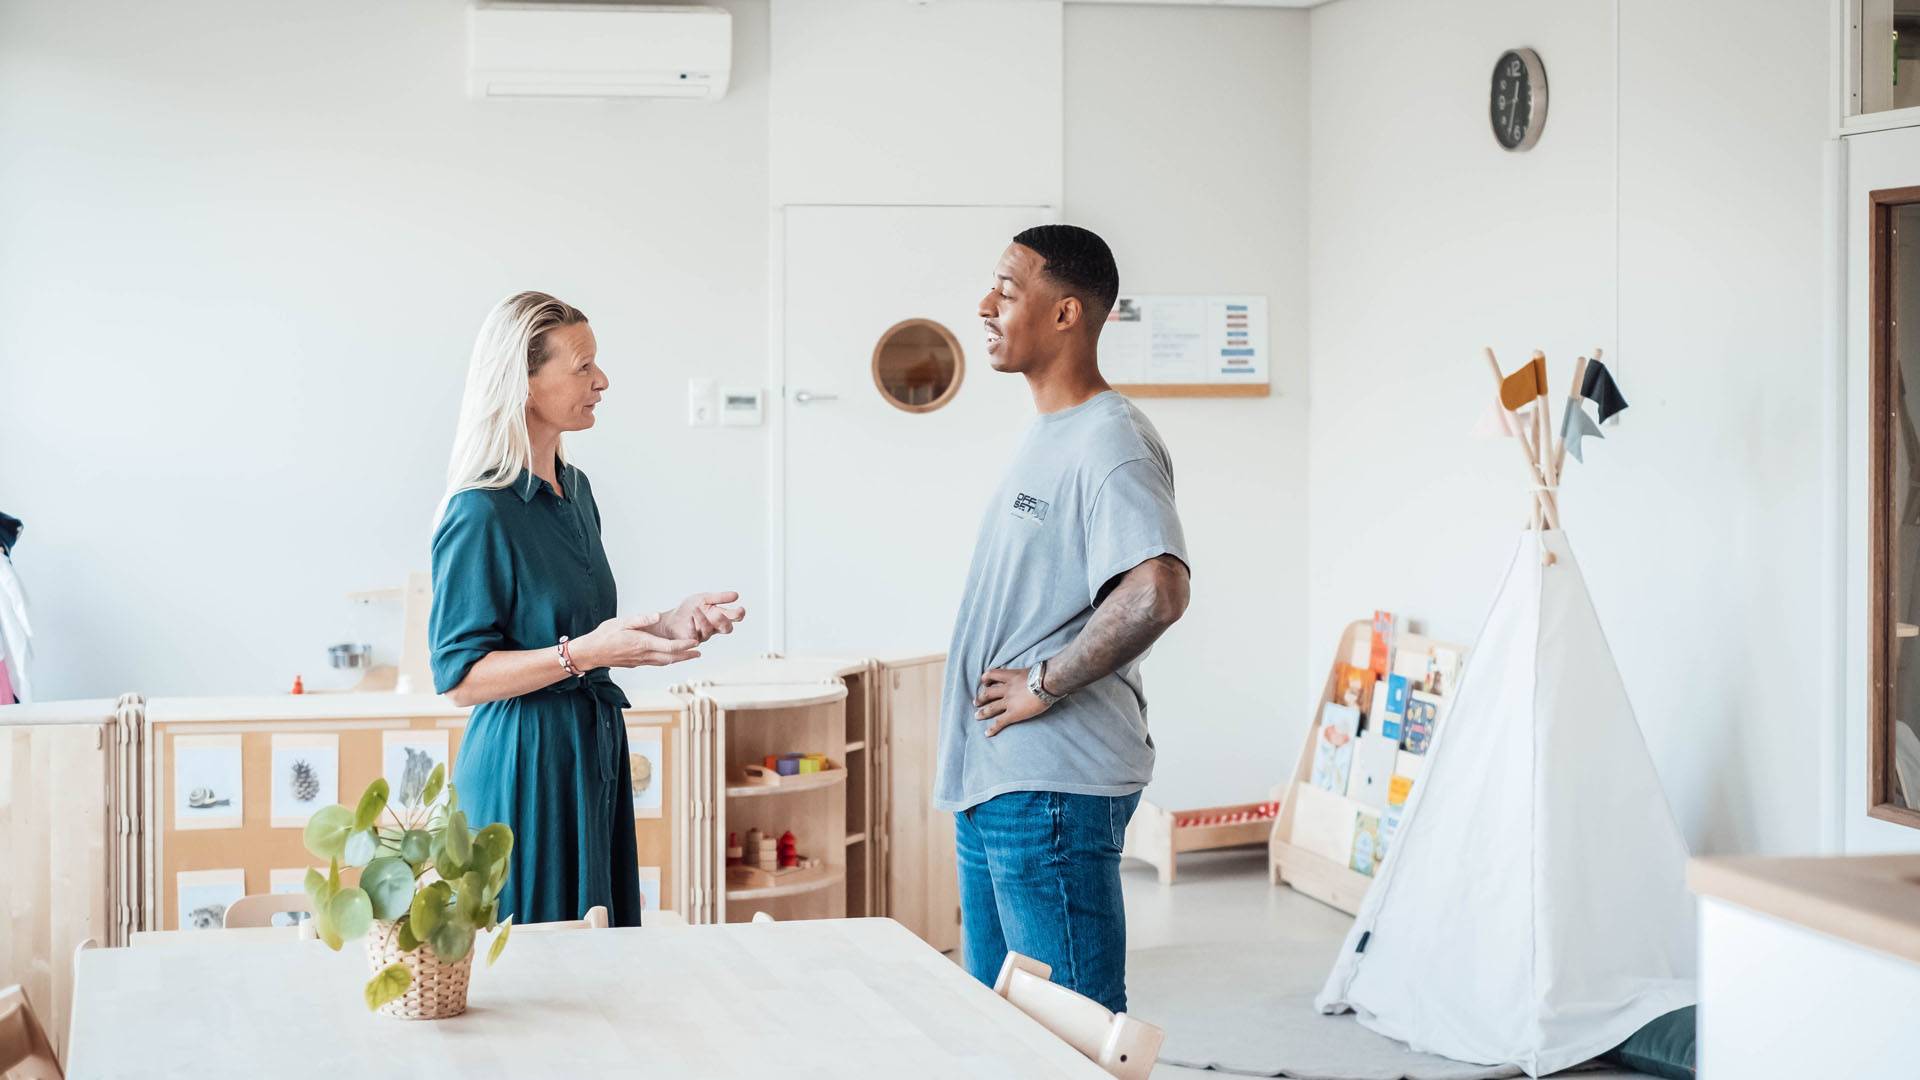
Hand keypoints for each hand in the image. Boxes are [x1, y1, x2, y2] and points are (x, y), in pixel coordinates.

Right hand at [571, 614, 701, 668]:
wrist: (590, 653)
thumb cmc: (604, 635)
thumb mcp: (621, 622)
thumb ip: (640, 619)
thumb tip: (656, 616)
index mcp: (642, 643)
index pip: (669, 646)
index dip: (684, 645)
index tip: (695, 642)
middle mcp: (643, 655)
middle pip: (670, 657)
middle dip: (686, 655)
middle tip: (699, 653)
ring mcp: (639, 661)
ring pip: (664, 662)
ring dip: (678, 659)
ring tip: (690, 656)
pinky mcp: (635, 663)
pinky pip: (655, 663)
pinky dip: (667, 660)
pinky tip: (670, 657)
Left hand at [659, 591, 746, 643]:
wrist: (672, 617)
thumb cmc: (690, 608)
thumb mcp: (704, 599)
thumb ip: (719, 598)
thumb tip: (736, 595)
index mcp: (720, 616)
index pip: (734, 618)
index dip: (739, 615)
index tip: (740, 609)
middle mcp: (714, 627)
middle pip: (726, 628)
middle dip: (724, 621)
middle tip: (719, 613)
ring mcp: (704, 635)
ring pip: (708, 630)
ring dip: (703, 619)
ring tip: (695, 609)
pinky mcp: (692, 640)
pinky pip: (694, 636)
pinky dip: (692, 627)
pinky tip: (690, 619)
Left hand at [974, 667, 1050, 736]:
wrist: (1047, 683)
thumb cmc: (1044, 675)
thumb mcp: (1032, 670)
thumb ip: (1028, 674)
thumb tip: (1035, 674)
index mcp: (1011, 676)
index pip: (993, 674)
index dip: (986, 678)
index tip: (985, 682)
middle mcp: (1006, 689)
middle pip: (988, 693)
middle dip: (981, 698)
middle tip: (976, 702)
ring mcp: (1008, 702)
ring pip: (991, 708)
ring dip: (983, 713)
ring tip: (977, 716)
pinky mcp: (1013, 714)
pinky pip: (1000, 722)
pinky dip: (993, 729)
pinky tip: (987, 734)